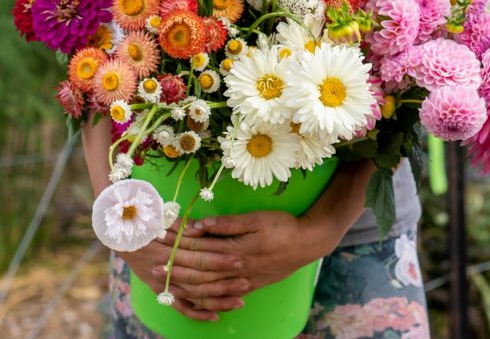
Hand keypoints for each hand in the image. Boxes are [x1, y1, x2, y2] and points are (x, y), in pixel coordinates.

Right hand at [119, 224, 248, 320]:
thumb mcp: (165, 218)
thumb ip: (184, 225)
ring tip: (239, 301)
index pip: (199, 258)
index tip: (240, 260)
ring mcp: (163, 283)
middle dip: (224, 282)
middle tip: (246, 282)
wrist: (124, 235)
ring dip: (216, 300)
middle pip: (199, 279)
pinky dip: (197, 313)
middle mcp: (166, 270)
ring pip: (193, 296)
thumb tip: (203, 226)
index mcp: (169, 250)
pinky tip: (215, 317)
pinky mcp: (161, 291)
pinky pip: (180, 306)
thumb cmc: (148, 222)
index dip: (220, 261)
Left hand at [172, 210, 322, 296]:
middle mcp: (235, 270)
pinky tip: (192, 298)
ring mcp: (242, 281)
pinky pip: (221, 298)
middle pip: (198, 271)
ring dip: (184, 284)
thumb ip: (227, 224)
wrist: (308, 243)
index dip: (178, 245)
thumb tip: (199, 225)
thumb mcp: (256, 218)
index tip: (160, 241)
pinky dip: (204, 300)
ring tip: (165, 281)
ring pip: (207, 288)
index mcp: (235, 250)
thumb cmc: (283, 226)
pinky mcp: (249, 286)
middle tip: (152, 264)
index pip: (199, 248)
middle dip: (174, 267)